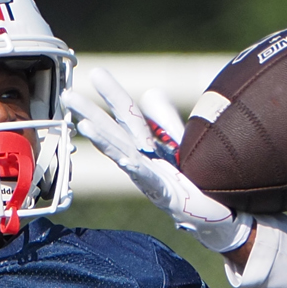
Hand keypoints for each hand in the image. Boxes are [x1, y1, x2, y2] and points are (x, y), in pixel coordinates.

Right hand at [72, 69, 253, 253]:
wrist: (218, 215)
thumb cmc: (196, 181)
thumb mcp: (180, 144)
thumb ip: (166, 121)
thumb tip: (151, 92)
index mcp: (147, 147)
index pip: (127, 113)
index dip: (113, 92)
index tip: (95, 72)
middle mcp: (143, 162)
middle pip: (115, 133)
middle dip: (91, 114)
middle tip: (67, 96)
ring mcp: (151, 179)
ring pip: (124, 155)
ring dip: (103, 140)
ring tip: (83, 124)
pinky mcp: (166, 195)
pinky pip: (148, 180)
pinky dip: (136, 168)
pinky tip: (124, 158)